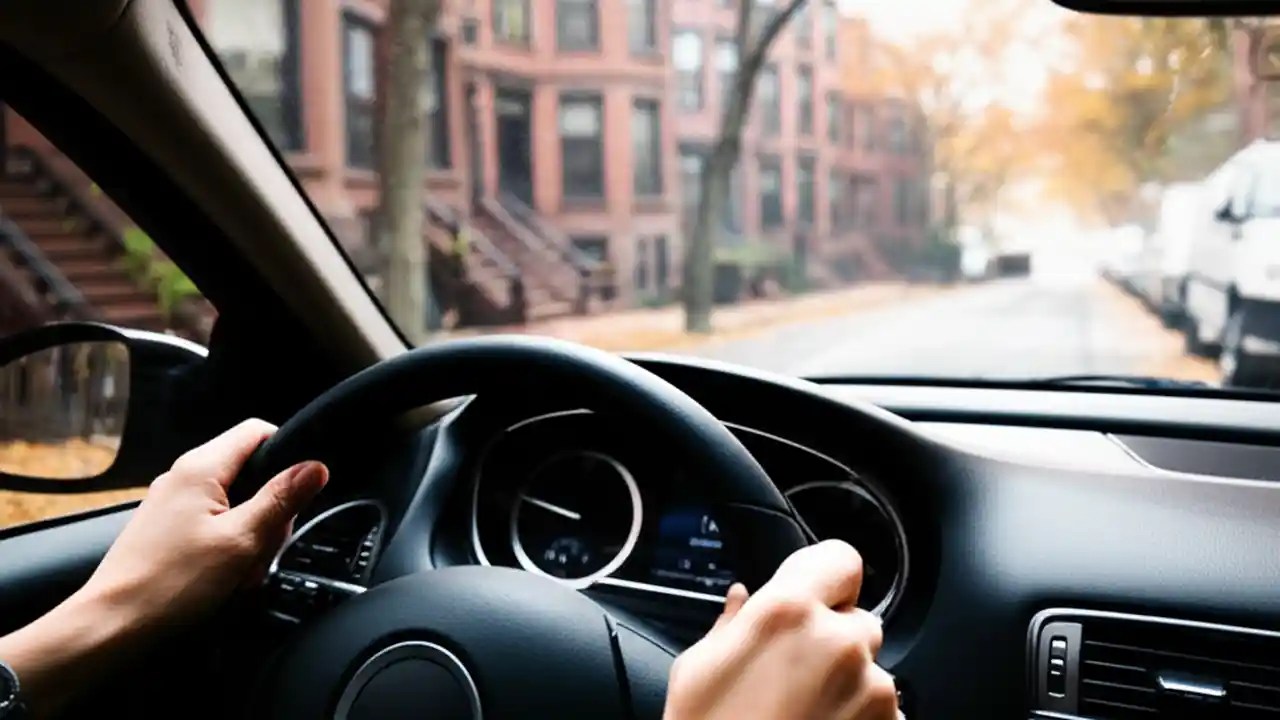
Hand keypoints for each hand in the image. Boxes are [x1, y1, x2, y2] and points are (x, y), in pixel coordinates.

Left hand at [82, 418, 328, 623]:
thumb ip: (282, 499)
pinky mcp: (168, 529)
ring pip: (236, 504)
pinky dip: (230, 547)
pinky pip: (216, 525)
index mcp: (200, 468)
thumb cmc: (172, 582)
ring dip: (252, 535)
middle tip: (265, 546)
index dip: (288, 454)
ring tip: (243, 570)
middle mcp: (183, 477)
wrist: (113, 626)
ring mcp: (173, 504)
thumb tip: (316, 467)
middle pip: (251, 473)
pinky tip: (227, 577)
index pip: (258, 432)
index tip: (299, 493)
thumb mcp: (242, 539)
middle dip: (270, 510)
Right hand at [664, 540, 900, 719]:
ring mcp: (872, 691)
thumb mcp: (697, 670)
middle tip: (793, 674)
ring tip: (801, 716)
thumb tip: (741, 601)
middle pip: (857, 619)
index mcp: (787, 611)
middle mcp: (839, 643)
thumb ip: (731, 625)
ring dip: (848, 686)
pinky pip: (883, 712)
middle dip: (833, 640)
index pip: (841, 558)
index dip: (827, 579)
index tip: (812, 597)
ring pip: (871, 670)